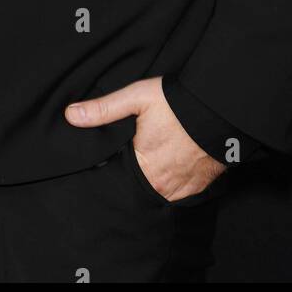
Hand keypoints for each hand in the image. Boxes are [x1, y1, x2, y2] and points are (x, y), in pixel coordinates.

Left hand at [65, 76, 226, 200]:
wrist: (221, 110)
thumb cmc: (177, 103)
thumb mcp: (137, 97)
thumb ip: (103, 109)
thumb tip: (71, 116)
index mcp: (141, 166)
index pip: (115, 176)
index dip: (108, 167)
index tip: (106, 158)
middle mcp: (160, 184)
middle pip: (134, 186)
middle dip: (128, 176)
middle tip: (129, 157)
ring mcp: (181, 189)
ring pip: (155, 192)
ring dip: (149, 181)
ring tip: (148, 162)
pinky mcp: (197, 188)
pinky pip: (177, 193)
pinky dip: (169, 184)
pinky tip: (166, 168)